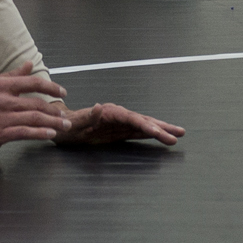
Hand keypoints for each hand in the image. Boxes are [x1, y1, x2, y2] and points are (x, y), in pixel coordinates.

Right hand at [0, 70, 75, 157]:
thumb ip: (12, 75)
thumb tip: (29, 64)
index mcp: (1, 85)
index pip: (33, 82)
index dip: (51, 87)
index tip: (62, 91)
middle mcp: (3, 99)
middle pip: (37, 103)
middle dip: (55, 109)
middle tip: (65, 115)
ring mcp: (1, 117)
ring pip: (34, 118)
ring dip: (53, 122)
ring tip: (64, 125)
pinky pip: (23, 132)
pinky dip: (39, 133)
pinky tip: (50, 135)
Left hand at [59, 102, 183, 147]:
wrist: (63, 127)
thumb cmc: (66, 127)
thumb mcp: (73, 124)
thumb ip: (87, 116)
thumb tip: (100, 107)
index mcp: (108, 113)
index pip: (131, 119)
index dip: (145, 125)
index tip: (157, 131)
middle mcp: (118, 115)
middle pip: (143, 120)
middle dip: (161, 127)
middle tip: (178, 134)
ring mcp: (120, 122)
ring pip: (144, 125)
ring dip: (161, 129)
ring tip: (179, 133)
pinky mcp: (120, 130)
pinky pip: (139, 131)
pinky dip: (152, 133)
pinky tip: (163, 135)